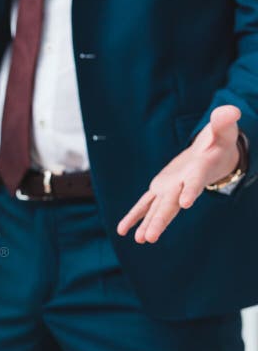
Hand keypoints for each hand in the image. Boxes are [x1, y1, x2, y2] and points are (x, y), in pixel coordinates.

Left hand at [117, 105, 242, 243]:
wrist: (213, 157)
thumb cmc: (219, 143)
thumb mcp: (223, 130)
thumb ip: (224, 122)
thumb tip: (229, 111)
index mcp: (199, 172)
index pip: (195, 182)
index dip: (190, 191)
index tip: (185, 204)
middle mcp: (183, 186)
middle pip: (170, 205)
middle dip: (160, 221)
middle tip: (151, 238)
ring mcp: (170, 190)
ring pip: (157, 209)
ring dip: (148, 224)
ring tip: (140, 240)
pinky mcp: (159, 190)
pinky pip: (145, 205)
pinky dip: (134, 216)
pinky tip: (122, 230)